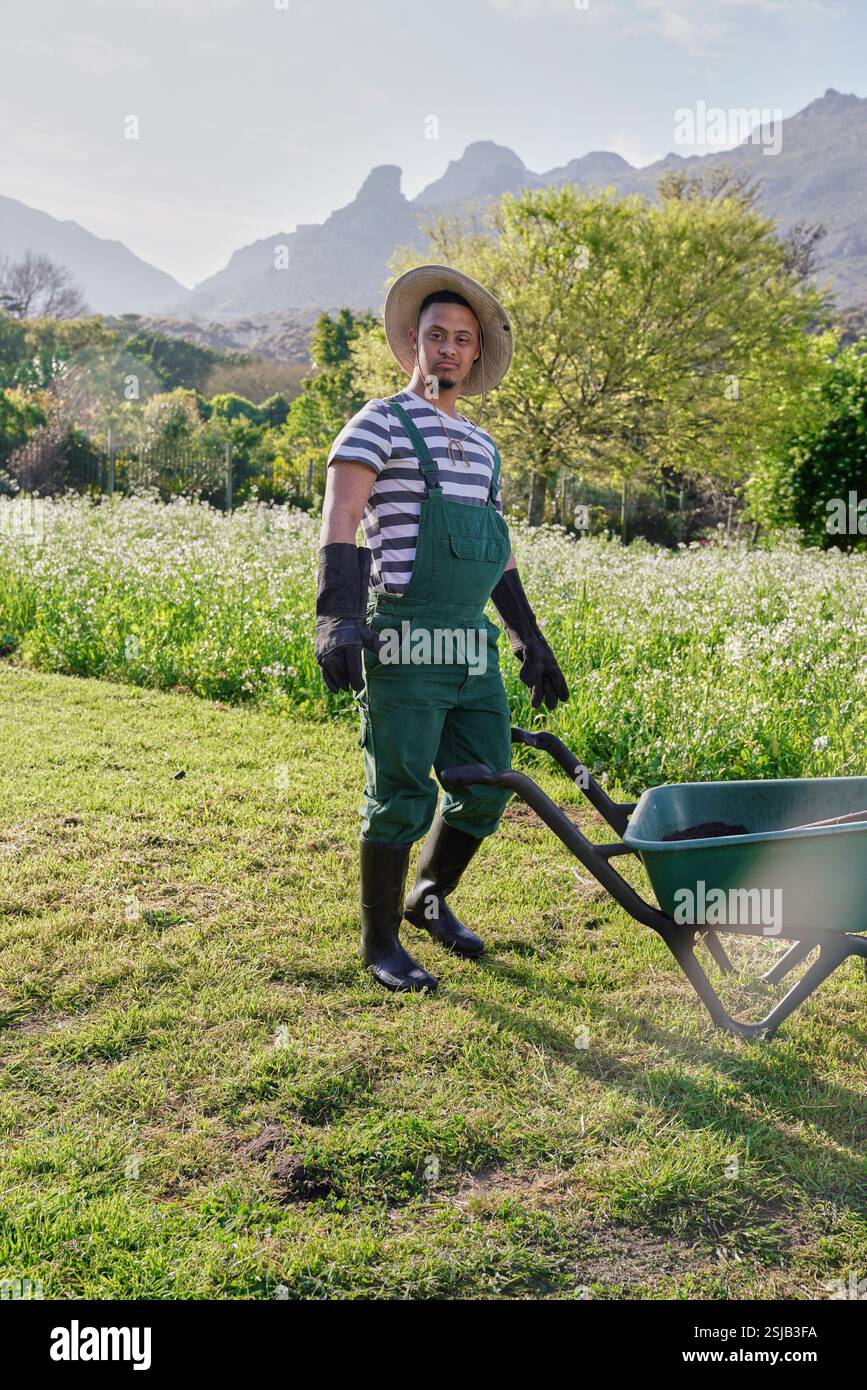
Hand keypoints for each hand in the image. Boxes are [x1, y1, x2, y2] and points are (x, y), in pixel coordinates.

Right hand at [315, 617, 383, 693]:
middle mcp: (336, 650)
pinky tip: (336, 690)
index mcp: (350, 646)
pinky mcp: (319, 656)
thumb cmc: (356, 628)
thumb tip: (393, 657)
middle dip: (349, 683)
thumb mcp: (370, 636)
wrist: (335, 617)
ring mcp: (325, 653)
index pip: (354, 670)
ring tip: (346, 687)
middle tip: (353, 686)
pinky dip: (329, 682)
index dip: (357, 682)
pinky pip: (324, 672)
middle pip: (343, 674)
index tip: (361, 686)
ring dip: (340, 683)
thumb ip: (380, 647)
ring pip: (333, 674)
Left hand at [490, 566, 569, 710]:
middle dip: (551, 695)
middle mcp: (545, 665)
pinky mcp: (527, 664)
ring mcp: (536, 665)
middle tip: (552, 708)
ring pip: (540, 682)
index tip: (565, 699)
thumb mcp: (531, 655)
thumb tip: (529, 683)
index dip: (561, 689)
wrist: (520, 630)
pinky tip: (530, 691)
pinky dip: (531, 686)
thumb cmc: (528, 641)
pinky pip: (531, 678)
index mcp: (550, 664)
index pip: (557, 680)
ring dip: (539, 693)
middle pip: (549, 684)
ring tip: (537, 705)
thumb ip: (531, 669)